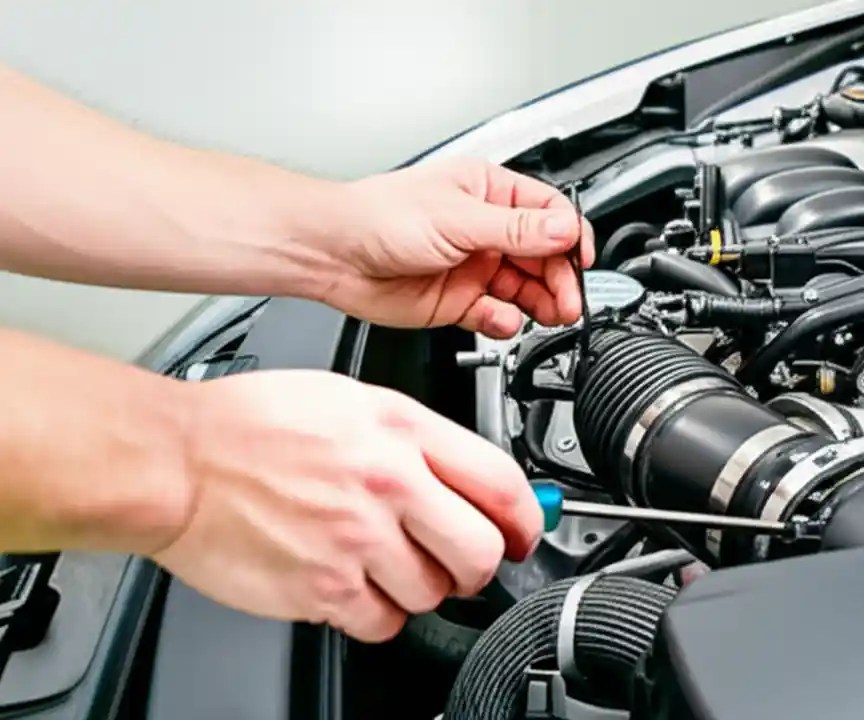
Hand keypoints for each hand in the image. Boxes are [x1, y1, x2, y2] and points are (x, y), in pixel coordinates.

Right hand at [152, 370, 541, 641]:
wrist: (176, 461)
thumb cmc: (253, 423)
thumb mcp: (353, 400)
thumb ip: (419, 438)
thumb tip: (470, 478)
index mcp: (401, 431)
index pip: (501, 483)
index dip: (527, 518)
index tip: (524, 533)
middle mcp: (387, 485)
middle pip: (480, 552)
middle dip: (481, 565)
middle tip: (463, 562)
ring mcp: (356, 541)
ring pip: (432, 594)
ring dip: (421, 587)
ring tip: (388, 564)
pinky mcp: (323, 589)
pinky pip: (383, 623)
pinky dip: (378, 615)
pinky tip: (356, 585)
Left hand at [318, 158, 595, 336]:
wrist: (333, 254)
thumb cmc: (379, 216)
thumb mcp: (459, 218)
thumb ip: (517, 230)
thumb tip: (564, 229)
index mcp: (489, 193)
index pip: (549, 213)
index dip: (570, 237)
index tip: (580, 260)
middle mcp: (486, 229)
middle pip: (544, 256)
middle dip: (561, 279)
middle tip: (569, 299)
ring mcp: (475, 266)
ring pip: (526, 289)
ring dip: (542, 303)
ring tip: (550, 315)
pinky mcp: (460, 301)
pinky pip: (497, 315)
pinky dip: (505, 321)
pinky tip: (502, 319)